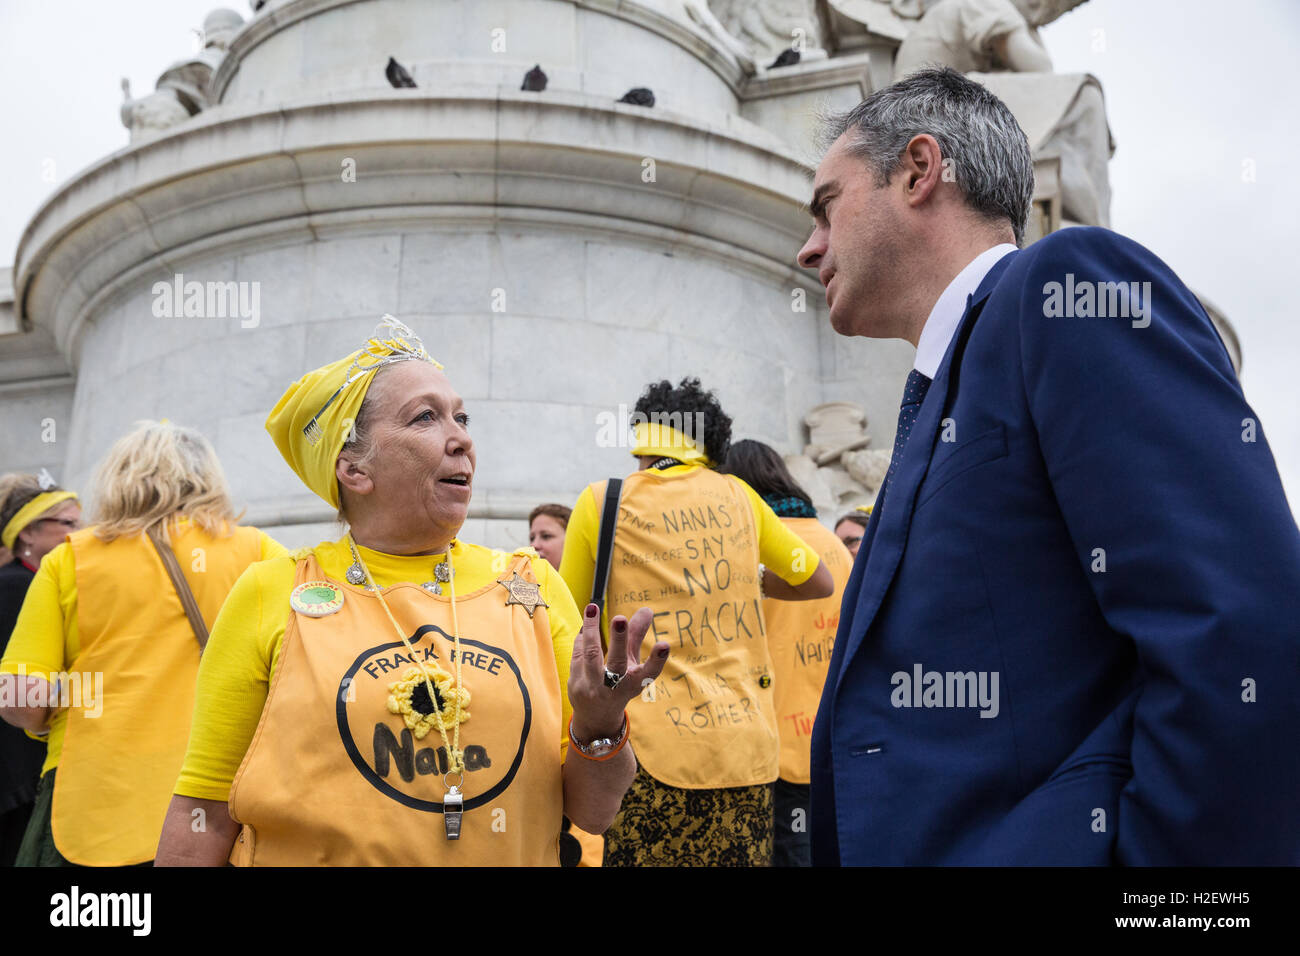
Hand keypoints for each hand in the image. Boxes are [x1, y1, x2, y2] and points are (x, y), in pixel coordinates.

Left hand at [568, 604, 668, 740]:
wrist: (596, 717)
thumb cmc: (620, 683)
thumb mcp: (633, 663)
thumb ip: (637, 636)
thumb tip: (647, 609)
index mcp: (636, 683)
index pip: (650, 672)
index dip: (658, 659)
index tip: (664, 645)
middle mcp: (616, 687)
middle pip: (618, 664)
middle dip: (619, 640)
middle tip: (620, 618)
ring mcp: (594, 688)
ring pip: (591, 655)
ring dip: (591, 629)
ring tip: (593, 607)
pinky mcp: (575, 684)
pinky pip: (578, 652)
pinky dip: (583, 636)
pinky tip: (588, 623)